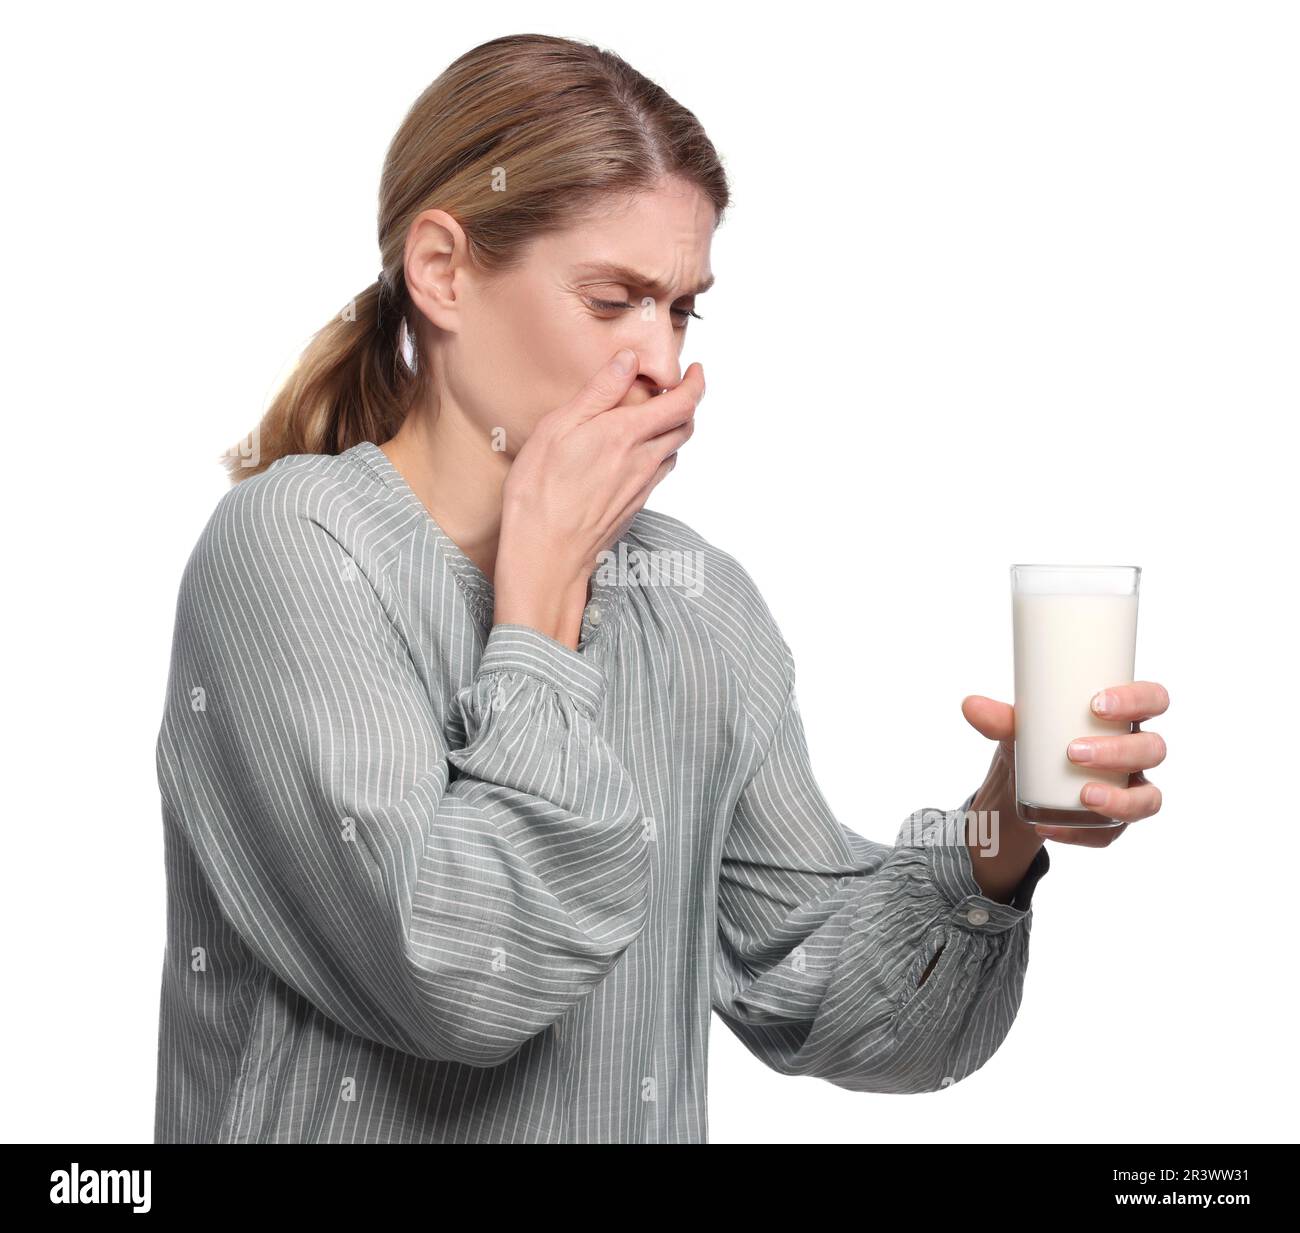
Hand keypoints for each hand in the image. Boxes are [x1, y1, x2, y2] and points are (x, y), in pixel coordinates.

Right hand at [495, 349, 703, 646]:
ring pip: (673, 451)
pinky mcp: (635, 506)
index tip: (695, 370)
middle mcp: (644, 460)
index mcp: (627, 434)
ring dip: (672, 430)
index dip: (696, 384)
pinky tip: (635, 454)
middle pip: (686, 427)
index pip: (683, 404)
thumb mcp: (558, 427)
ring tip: (653, 418)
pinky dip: (657, 454)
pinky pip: (659, 473)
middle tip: (675, 389)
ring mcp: (643, 487)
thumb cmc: (541, 491)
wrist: (547, 553)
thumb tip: (628, 361)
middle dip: (686, 404)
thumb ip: (598, 392)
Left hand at [962, 681, 1168, 846]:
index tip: (1097, 704)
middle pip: (1153, 749)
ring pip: (1147, 798)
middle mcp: (1135, 752)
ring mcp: (1131, 788)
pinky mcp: (1115, 822)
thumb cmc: (1034, 741)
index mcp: (1122, 717)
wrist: (1021, 785)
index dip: (1138, 700)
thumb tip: (970, 706)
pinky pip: (1113, 833)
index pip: (1152, 699)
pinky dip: (1084, 833)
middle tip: (1074, 752)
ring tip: (1083, 795)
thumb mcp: (1016, 729)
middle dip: (1119, 751)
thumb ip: (998, 719)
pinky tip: (1054, 830)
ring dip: (1119, 799)